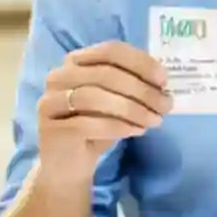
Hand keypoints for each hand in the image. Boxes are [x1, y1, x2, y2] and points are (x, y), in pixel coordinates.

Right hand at [38, 41, 172, 181]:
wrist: (68, 166)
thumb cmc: (95, 127)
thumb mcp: (116, 102)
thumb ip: (133, 87)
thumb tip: (163, 85)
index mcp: (76, 61)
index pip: (111, 50)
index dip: (140, 62)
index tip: (164, 80)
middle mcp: (59, 76)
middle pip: (105, 74)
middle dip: (142, 90)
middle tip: (165, 105)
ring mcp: (51, 102)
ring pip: (95, 97)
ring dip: (132, 109)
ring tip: (154, 121)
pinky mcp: (51, 130)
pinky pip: (87, 124)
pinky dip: (117, 126)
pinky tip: (136, 131)